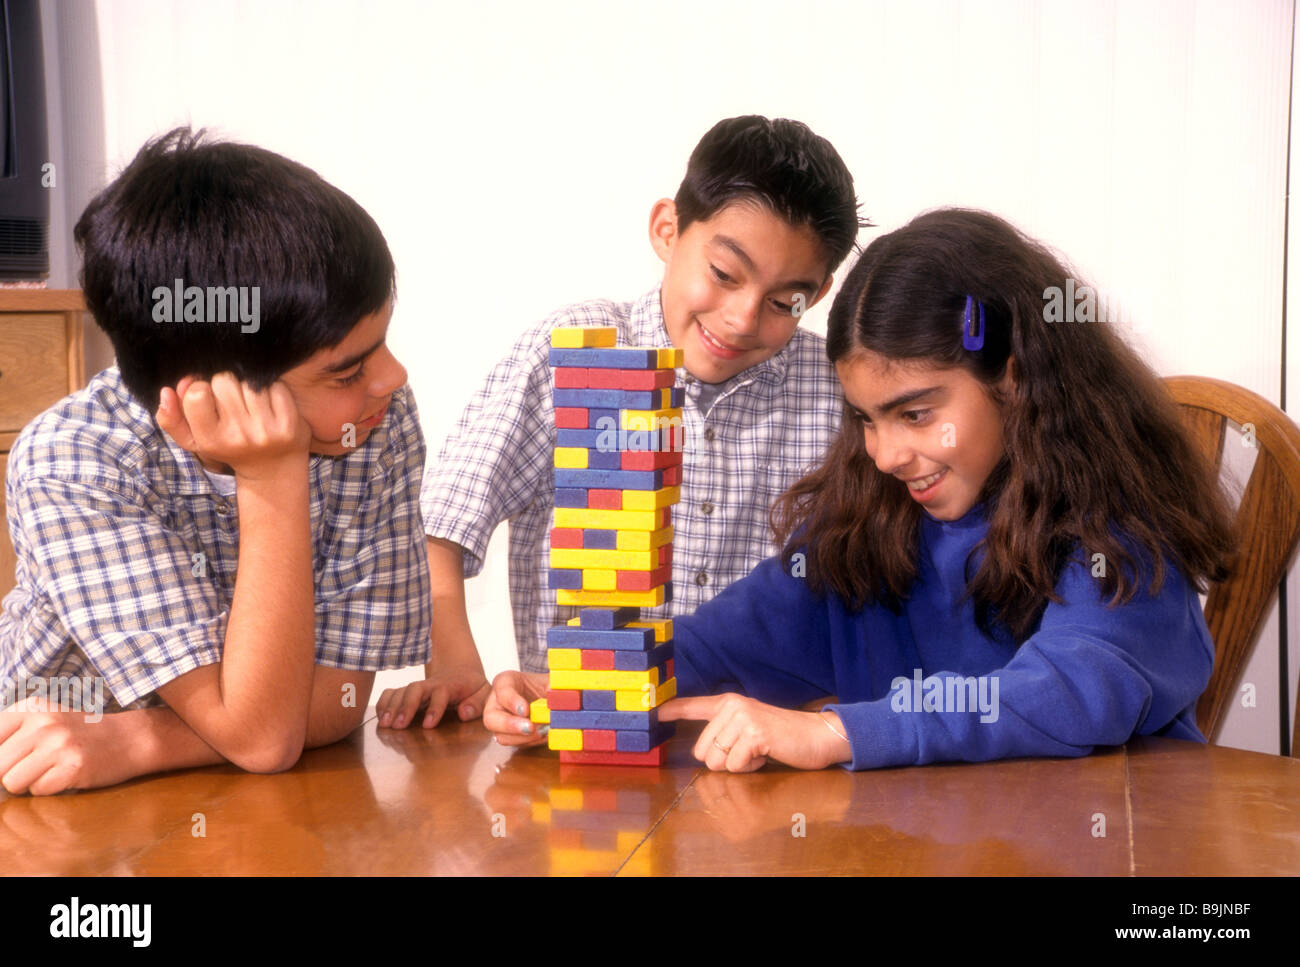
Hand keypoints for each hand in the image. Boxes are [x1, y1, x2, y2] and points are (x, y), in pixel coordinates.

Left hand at [0, 707, 141, 794]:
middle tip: (37, 766)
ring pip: (12, 782)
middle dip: (12, 773)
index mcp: (31, 707)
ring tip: (52, 770)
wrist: (131, 738)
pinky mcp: (73, 766)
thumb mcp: (45, 720)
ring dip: (29, 783)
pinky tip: (67, 775)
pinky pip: (39, 791)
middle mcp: (43, 722)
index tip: (14, 758)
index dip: (0, 756)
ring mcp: (59, 744)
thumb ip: (11, 735)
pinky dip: (50, 789)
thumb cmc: (81, 734)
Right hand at [156, 373, 310, 479]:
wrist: (274, 471)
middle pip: (224, 381)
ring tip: (252, 404)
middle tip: (234, 402)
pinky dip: (273, 389)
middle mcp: (238, 436)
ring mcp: (266, 430)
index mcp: (210, 440)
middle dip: (227, 386)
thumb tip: (167, 392)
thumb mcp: (196, 441)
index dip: (202, 389)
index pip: (196, 393)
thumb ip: (172, 419)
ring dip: (249, 386)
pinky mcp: (290, 424)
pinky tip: (271, 405)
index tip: (210, 400)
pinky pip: (276, 386)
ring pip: (249, 381)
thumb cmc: (230, 448)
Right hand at [376, 667, 490, 728]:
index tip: (429, 725)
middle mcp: (432, 685)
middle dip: (406, 706)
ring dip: (392, 706)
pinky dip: (384, 703)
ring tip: (385, 725)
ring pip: (402, 691)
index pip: (441, 693)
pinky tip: (381, 719)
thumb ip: (477, 703)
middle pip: (416, 689)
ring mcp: (419, 688)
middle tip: (398, 725)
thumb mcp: (484, 693)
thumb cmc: (473, 687)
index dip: (435, 708)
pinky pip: (392, 693)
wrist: (461, 673)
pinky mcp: (409, 692)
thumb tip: (463, 713)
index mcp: (452, 686)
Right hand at [482, 671, 548, 747]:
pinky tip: (543, 736)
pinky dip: (529, 742)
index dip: (513, 702)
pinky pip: (514, 744)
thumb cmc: (540, 685)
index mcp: (504, 682)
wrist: (542, 696)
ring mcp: (500, 722)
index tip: (526, 710)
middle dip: (510, 725)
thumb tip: (556, 695)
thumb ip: (552, 686)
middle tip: (529, 728)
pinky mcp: (509, 736)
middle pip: (491, 719)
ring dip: (522, 738)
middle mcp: (496, 703)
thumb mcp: (548, 681)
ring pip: (501, 736)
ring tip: (541, 733)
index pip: (502, 691)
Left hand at [658, 693, 851, 771]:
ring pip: (716, 760)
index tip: (653, 713)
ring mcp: (743, 718)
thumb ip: (726, 734)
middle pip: (702, 751)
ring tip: (758, 752)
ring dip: (737, 766)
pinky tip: (766, 754)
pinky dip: (751, 768)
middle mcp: (732, 707)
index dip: (672, 711)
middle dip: (722, 761)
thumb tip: (702, 754)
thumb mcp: (750, 729)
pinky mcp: (754, 733)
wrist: (817, 735)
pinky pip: (735, 765)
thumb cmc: (782, 738)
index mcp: (729, 703)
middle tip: (748, 751)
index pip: (693, 705)